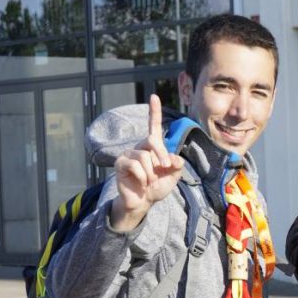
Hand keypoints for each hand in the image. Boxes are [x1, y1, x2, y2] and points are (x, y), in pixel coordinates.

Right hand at [110, 94, 183, 231]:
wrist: (144, 201)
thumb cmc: (157, 187)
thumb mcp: (173, 176)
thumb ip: (176, 165)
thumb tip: (174, 158)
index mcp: (153, 147)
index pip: (153, 126)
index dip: (154, 111)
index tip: (154, 96)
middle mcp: (140, 147)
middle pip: (153, 141)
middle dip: (162, 156)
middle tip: (164, 169)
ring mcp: (129, 154)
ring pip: (145, 157)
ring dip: (151, 172)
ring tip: (148, 180)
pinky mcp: (121, 163)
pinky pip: (135, 165)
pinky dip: (142, 176)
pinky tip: (141, 182)